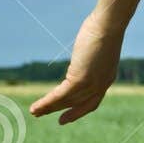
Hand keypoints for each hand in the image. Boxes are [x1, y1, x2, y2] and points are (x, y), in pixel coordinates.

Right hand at [29, 11, 123, 125]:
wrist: (109, 23)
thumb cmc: (105, 27)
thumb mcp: (99, 48)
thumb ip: (91, 58)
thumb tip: (83, 56)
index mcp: (107, 78)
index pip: (92, 101)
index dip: (78, 111)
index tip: (65, 118)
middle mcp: (101, 85)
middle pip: (76, 103)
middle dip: (58, 110)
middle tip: (42, 114)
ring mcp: (91, 84)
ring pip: (66, 101)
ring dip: (48, 108)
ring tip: (34, 112)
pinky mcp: (80, 79)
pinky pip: (60, 95)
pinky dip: (46, 103)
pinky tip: (36, 106)